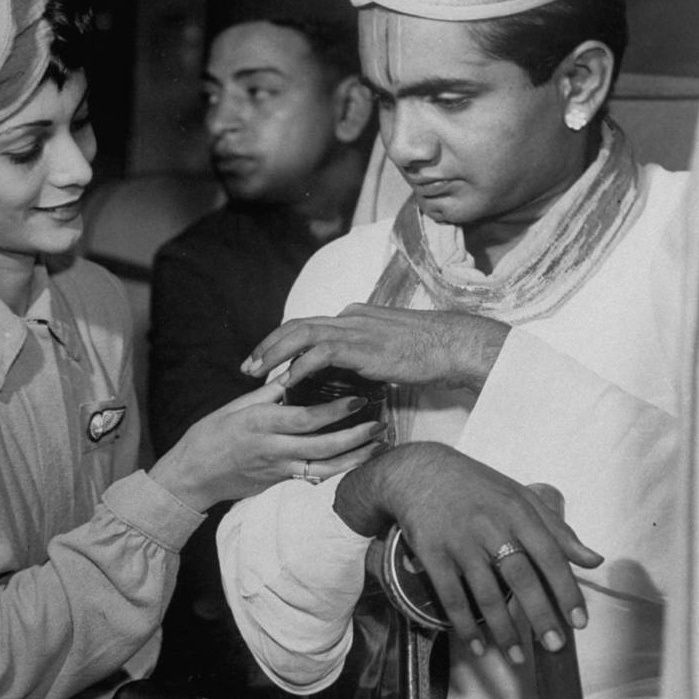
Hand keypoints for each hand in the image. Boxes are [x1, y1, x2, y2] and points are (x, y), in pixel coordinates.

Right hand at [150, 378, 385, 512]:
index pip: (305, 417)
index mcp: (260, 423)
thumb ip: (267, 395)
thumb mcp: (234, 408)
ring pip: (324, 467)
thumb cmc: (209, 436)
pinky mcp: (279, 481)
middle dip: (355, 436)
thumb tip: (292, 374)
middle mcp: (272, 448)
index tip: (358, 398)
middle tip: (380, 424)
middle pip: (322, 445)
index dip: (335, 410)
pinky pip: (314, 476)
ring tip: (378, 444)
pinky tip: (356, 459)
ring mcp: (277, 469)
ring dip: (355, 457)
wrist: (192, 477)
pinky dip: (338, 468)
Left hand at [240, 304, 508, 392]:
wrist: (452, 345)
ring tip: (256, 374)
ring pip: (301, 334)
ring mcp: (355, 328)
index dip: (283, 342)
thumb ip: (365, 356)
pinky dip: (300, 366)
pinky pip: (321, 352)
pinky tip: (287, 382)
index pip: (309, 326)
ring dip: (275, 354)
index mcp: (354, 317)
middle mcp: (349, 317)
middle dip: (268, 346)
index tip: (265, 361)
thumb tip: (351, 373)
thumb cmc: (427, 352)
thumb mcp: (388, 351)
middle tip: (247, 366)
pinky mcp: (362, 344)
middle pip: (296, 325)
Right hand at [334, 442, 602, 660]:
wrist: (419, 472)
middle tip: (554, 646)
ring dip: (503, 629)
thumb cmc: (477, 487)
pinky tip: (478, 646)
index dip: (566, 590)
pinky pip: (451, 597)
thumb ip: (558, 529)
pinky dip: (464, 625)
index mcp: (518, 512)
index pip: (550, 555)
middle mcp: (491, 527)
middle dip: (540, 616)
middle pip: (520, 578)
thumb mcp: (520, 496)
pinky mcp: (432, 554)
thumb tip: (594, 560)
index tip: (579, 621)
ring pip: (485, 594)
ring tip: (518, 657)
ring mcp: (460, 543)